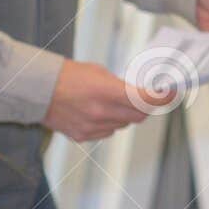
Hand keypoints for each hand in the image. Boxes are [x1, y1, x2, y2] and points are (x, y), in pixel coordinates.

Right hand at [44, 59, 171, 141]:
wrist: (37, 90)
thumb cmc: (66, 76)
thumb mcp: (98, 72)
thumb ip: (119, 86)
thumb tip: (136, 94)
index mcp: (106, 92)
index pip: (145, 100)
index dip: (163, 98)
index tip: (170, 93)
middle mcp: (101, 113)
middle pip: (139, 115)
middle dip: (147, 106)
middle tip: (149, 97)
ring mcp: (92, 127)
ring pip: (123, 125)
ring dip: (127, 115)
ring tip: (116, 102)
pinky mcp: (83, 136)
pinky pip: (107, 132)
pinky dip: (110, 123)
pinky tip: (100, 112)